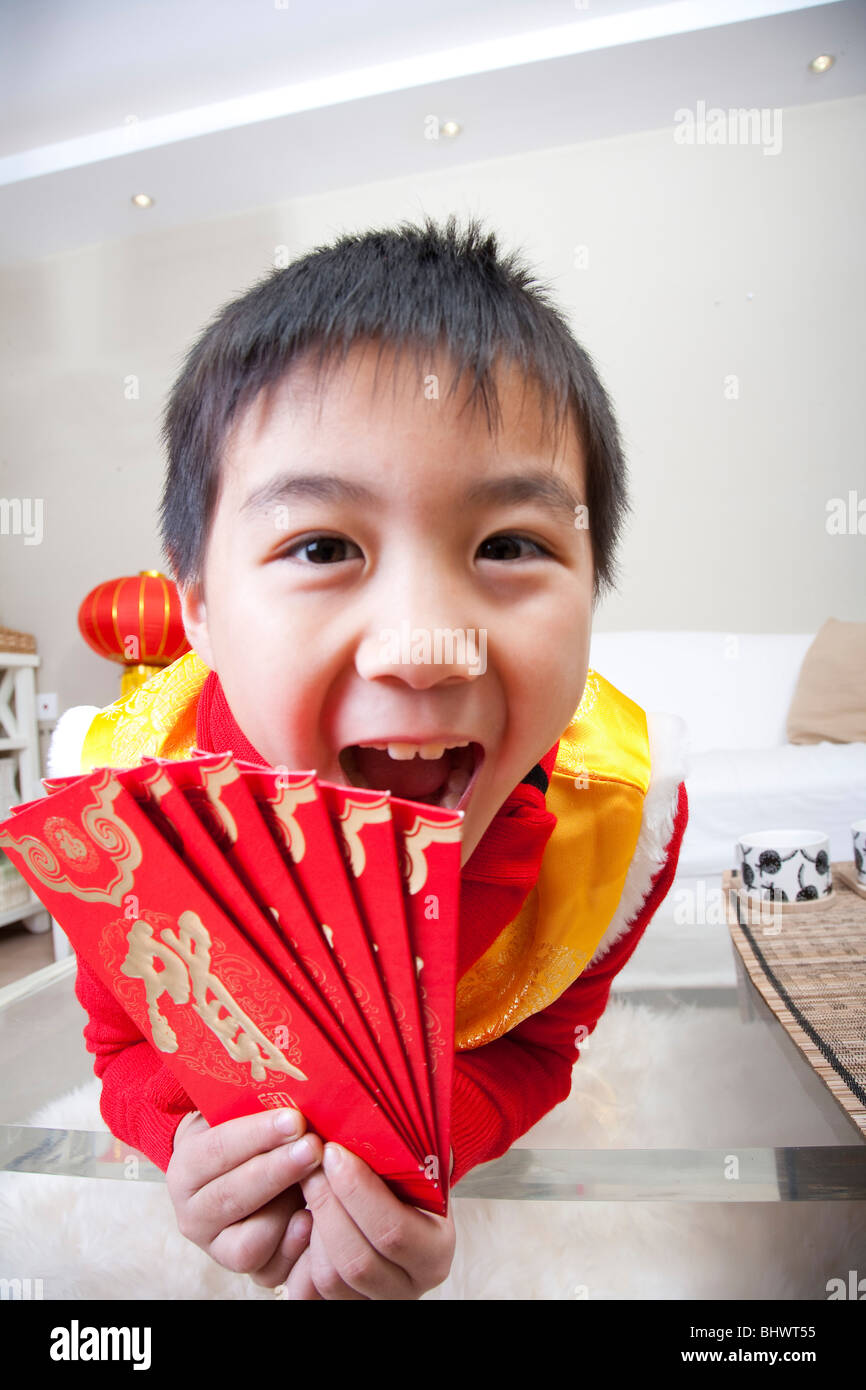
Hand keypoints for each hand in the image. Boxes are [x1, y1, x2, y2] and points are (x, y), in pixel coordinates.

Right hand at [166, 1108, 322, 1287]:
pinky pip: (272, 1271)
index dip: (257, 1135)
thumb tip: (296, 1096)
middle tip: (313, 1148)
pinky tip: (314, 1220)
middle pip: (231, 1197)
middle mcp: (194, 1215)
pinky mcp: (251, 1271)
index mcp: (187, 1169)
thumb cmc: (246, 1134)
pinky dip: (295, 1248)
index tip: (294, 1119)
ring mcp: (220, 1248)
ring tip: (317, 1182)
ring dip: (285, 1212)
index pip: (217, 1150)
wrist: (240, 1172)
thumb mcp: (241, 1113)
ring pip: (248, 1244)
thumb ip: (258, 1106)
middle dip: (276, 1171)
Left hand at [279, 1142, 454, 1299]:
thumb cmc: (410, 1181)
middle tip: (309, 1165)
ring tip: (306, 1185)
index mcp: (435, 1251)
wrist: (406, 1209)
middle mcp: (409, 1285)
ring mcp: (374, 1300)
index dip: (357, 1191)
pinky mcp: (344, 1304)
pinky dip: (297, 1258)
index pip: (392, 1230)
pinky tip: (299, 1219)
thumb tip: (381, 1112)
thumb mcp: (421, 1165)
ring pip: (329, 1279)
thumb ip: (410, 1150)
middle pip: (356, 1260)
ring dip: (310, 1229)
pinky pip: (308, 1293)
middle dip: (327, 1207)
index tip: (333, 1152)